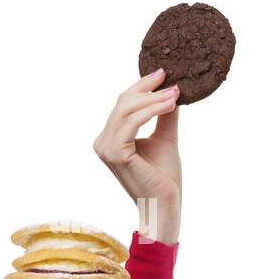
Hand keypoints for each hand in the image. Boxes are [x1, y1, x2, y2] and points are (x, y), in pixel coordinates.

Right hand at [93, 69, 181, 244]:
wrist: (165, 205)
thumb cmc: (164, 178)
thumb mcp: (165, 138)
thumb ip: (164, 116)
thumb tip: (171, 92)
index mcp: (111, 137)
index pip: (124, 104)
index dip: (142, 86)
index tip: (162, 73)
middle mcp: (103, 141)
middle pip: (123, 103)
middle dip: (148, 88)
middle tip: (171, 78)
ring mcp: (105, 147)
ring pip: (127, 110)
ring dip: (153, 99)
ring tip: (175, 93)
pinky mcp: (115, 153)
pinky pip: (132, 122)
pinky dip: (152, 110)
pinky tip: (170, 105)